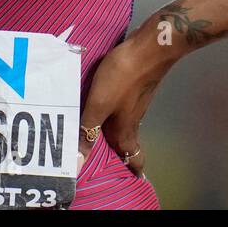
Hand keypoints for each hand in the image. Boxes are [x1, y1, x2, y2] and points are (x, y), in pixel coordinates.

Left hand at [78, 36, 170, 177]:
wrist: (150, 48)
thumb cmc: (123, 78)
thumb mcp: (99, 105)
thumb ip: (87, 131)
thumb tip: (78, 163)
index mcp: (126, 130)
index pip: (132, 156)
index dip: (132, 168)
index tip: (131, 178)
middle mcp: (133, 119)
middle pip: (127, 141)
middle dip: (119, 151)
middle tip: (106, 157)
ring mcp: (136, 101)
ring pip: (124, 123)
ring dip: (114, 130)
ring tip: (98, 132)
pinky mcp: (135, 86)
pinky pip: (123, 106)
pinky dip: (113, 111)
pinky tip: (102, 104)